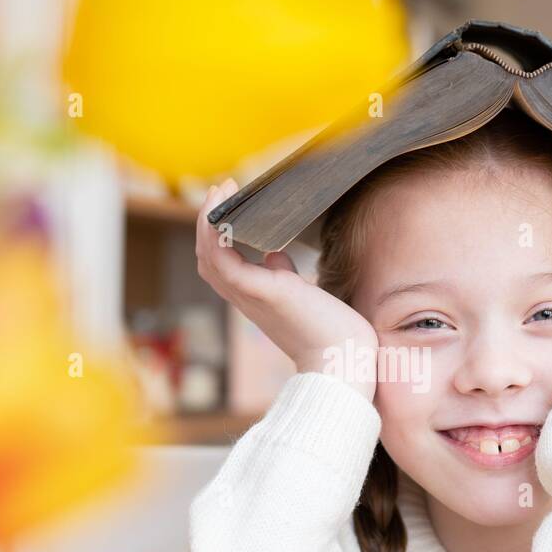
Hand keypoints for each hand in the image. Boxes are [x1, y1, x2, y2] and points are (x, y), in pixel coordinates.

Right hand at [196, 179, 379, 399]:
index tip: (226, 205)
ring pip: (210, 255)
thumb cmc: (332, 331)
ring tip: (221, 190)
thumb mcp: (303, 296)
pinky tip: (226, 212)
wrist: (344, 360)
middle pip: (207, 257)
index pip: (220, 265)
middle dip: (207, 222)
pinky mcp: (264, 292)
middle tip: (220, 190)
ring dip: (208, 221)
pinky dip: (218, 234)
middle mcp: (246, 298)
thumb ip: (284, 276)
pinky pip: (225, 261)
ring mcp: (251, 295)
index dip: (216, 236)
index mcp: (255, 298)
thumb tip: (275, 256)